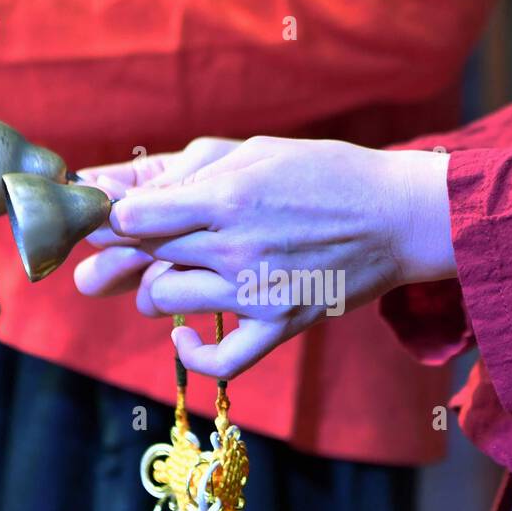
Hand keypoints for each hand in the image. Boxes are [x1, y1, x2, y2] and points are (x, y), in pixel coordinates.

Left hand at [74, 136, 454, 378]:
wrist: (397, 216)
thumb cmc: (325, 173)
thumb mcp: (255, 151)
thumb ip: (188, 170)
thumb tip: (121, 188)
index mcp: (230, 196)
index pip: (136, 217)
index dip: (114, 217)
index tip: (119, 215)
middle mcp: (238, 247)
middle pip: (148, 255)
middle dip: (132, 248)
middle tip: (142, 241)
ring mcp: (258, 293)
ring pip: (167, 299)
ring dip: (157, 287)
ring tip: (174, 271)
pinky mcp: (280, 325)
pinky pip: (220, 359)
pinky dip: (189, 352)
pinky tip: (181, 332)